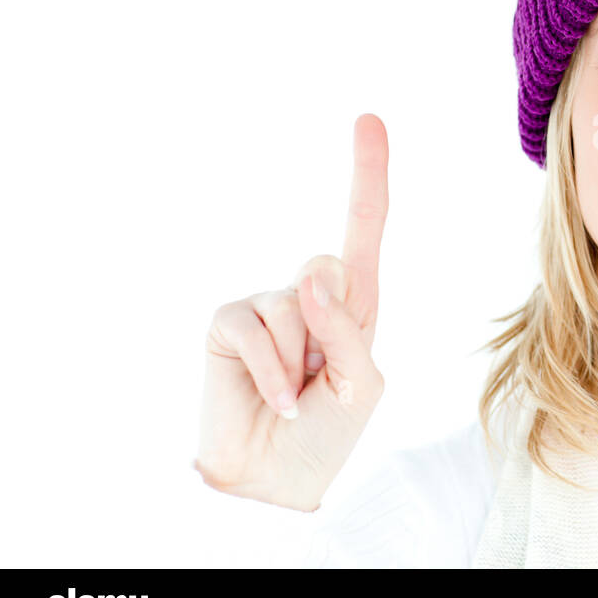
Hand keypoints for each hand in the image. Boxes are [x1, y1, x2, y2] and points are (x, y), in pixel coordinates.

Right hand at [194, 113, 389, 510]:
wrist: (275, 478)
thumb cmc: (328, 431)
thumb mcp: (362, 383)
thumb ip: (346, 329)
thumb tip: (311, 275)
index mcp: (354, 303)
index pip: (364, 228)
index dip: (368, 174)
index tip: (369, 119)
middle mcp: (310, 296)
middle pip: (328, 265)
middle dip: (331, 325)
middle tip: (323, 376)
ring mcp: (267, 307)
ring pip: (292, 307)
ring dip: (299, 366)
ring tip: (296, 395)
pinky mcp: (229, 323)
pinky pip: (255, 328)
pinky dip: (271, 373)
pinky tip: (274, 400)